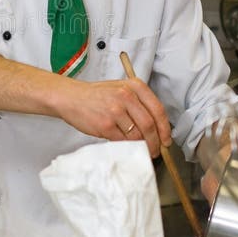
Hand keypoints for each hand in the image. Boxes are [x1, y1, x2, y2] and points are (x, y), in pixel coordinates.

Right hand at [56, 77, 171, 157]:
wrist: (71, 98)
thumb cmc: (96, 95)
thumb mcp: (120, 89)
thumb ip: (139, 103)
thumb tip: (157, 128)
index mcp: (135, 86)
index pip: (158, 110)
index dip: (165, 129)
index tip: (166, 140)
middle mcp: (126, 96)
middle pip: (149, 125)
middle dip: (155, 142)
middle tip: (155, 150)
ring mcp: (115, 110)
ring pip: (137, 135)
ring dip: (142, 147)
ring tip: (141, 150)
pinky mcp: (105, 125)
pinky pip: (123, 141)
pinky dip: (127, 146)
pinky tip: (126, 146)